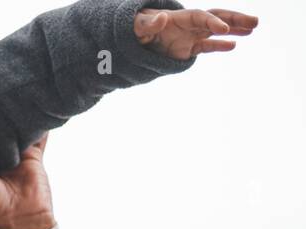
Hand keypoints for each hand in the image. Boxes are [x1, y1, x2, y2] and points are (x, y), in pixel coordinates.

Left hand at [134, 8, 256, 58]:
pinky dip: (220, 46)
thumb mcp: (139, 26)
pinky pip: (208, 46)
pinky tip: (234, 45)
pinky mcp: (190, 48)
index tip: (224, 30)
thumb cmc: (138, 28)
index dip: (213, 22)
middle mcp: (191, 24)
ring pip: (217, 30)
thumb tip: (162, 18)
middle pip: (217, 18)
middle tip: (255, 22)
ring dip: (235, 29)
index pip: (202, 17)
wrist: (138, 36)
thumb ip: (149, 23)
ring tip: (253, 28)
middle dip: (235, 20)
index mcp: (182, 17)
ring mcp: (192, 35)